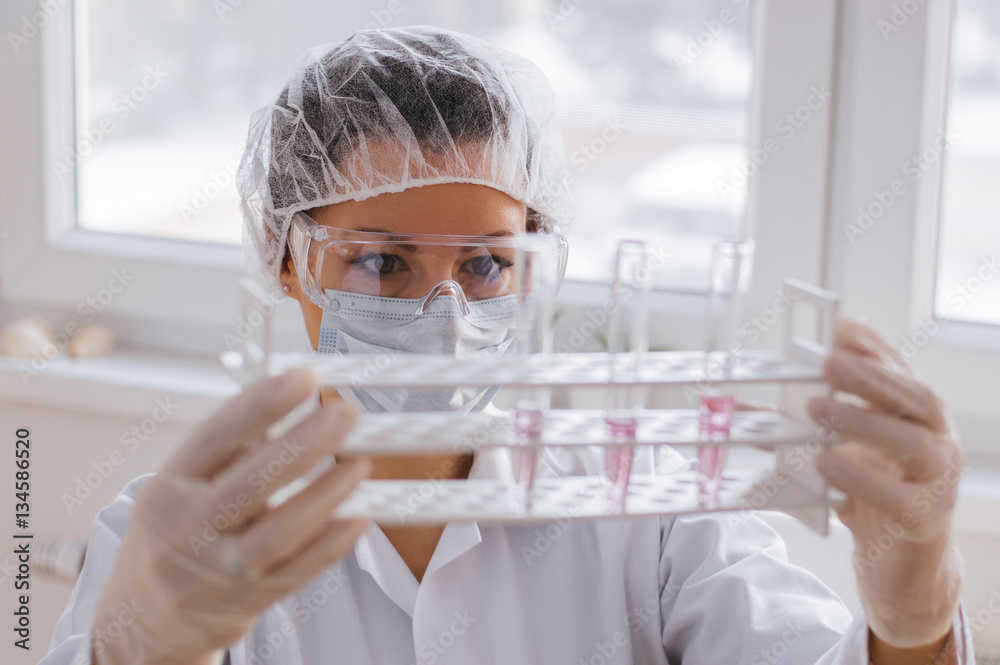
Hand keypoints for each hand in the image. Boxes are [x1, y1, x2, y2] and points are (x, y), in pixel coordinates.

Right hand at [92, 368, 369, 664]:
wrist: (145, 617)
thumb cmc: (179, 528)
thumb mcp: (183, 484)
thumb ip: (232, 448)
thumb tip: (291, 397)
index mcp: (167, 487)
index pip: (215, 437)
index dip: (261, 404)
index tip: (303, 376)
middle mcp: (185, 530)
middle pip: (250, 484)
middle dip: (304, 444)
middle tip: (345, 413)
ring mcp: (214, 572)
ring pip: (278, 533)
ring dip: (325, 495)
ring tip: (359, 464)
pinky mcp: (243, 603)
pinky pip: (296, 572)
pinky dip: (330, 544)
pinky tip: (358, 517)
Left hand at [806, 319, 962, 649]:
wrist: (902, 566)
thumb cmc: (870, 496)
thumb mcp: (834, 451)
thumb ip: (793, 427)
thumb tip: (737, 405)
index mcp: (914, 416)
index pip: (899, 370)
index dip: (873, 347)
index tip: (842, 326)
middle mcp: (935, 439)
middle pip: (915, 397)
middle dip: (871, 376)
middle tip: (829, 362)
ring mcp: (937, 481)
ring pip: (914, 442)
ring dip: (864, 422)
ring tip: (818, 409)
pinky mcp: (925, 521)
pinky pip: (900, 498)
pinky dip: (863, 478)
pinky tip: (827, 464)